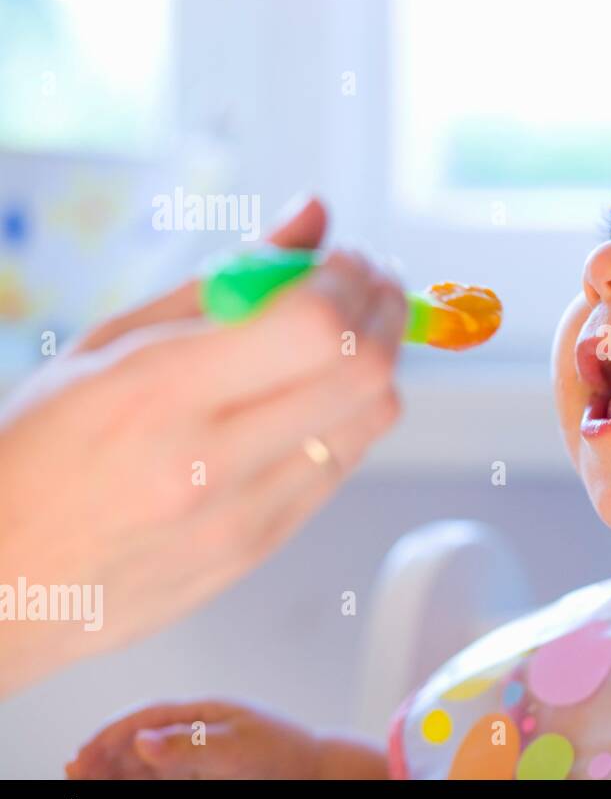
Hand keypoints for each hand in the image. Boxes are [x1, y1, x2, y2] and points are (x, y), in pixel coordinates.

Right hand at [0, 198, 406, 696]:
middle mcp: (210, 462)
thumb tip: (314, 215)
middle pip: (363, 372)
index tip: (346, 259)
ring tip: (341, 339)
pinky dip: (344, 418)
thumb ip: (222, 280)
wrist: (0, 582)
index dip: (350, 280)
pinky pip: (340, 467)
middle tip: (368, 286)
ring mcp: (241, 517)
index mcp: (159, 393)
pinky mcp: (259, 551)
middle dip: (384, 310)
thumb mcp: (107, 344)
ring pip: (369, 421)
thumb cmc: (38, 448)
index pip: (314, 326)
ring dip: (374, 363)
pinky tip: (311, 398)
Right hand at [66, 699, 323, 778]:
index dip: (111, 735)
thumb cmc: (283, 755)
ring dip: (113, 769)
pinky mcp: (204, 773)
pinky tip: (119, 789)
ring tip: (83, 781)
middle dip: (103, 753)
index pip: (147, 718)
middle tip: (71, 772)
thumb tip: (139, 738)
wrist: (317, 771)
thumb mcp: (236, 748)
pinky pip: (161, 775)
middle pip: (139, 739)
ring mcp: (199, 751)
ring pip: (144, 760)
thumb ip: (189, 744)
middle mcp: (197, 728)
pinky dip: (136, 782)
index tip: (82, 754)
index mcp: (204, 711)